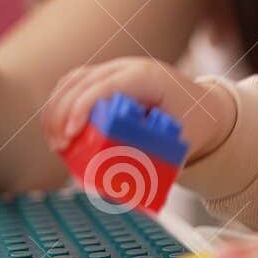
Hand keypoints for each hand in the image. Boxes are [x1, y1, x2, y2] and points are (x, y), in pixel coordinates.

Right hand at [42, 57, 236, 161]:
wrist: (203, 108)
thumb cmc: (193, 125)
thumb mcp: (178, 146)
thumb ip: (151, 164)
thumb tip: (118, 189)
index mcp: (149, 78)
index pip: (107, 85)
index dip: (83, 106)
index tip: (71, 134)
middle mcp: (128, 68)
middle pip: (82, 81)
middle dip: (63, 113)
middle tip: (60, 147)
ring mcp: (114, 70)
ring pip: (72, 81)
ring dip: (56, 110)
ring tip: (55, 143)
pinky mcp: (104, 79)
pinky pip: (73, 85)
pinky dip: (59, 106)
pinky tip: (54, 130)